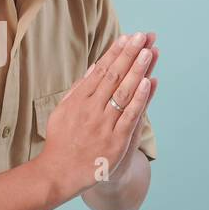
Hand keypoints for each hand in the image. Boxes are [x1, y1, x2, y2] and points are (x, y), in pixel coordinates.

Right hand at [37, 31, 158, 197]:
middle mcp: (91, 109)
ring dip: (137, 70)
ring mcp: (104, 124)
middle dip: (129, 54)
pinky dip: (140, 99)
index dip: (115, 52)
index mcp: (78, 100)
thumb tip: (93, 68)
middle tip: (143, 36)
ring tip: (149, 52)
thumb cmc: (61, 141)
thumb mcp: (63, 111)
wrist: (60, 173)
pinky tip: (149, 83)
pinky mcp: (115, 141)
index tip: (127, 37)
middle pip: (114, 76)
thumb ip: (79, 90)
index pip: (100, 70)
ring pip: (123, 92)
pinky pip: (130, 116)